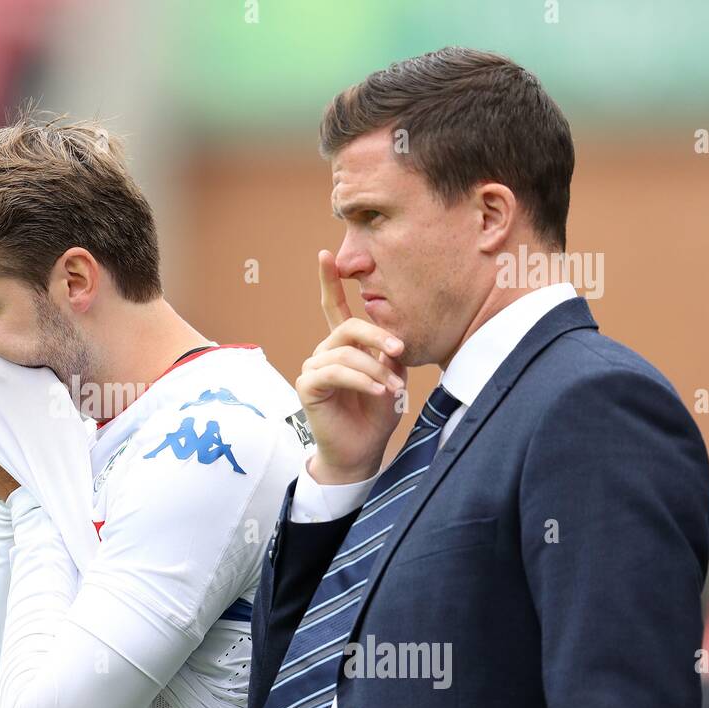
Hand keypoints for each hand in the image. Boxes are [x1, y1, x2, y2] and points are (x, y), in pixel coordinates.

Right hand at [296, 250, 407, 484]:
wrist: (361, 452)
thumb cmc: (375, 416)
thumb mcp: (391, 377)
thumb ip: (388, 353)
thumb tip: (392, 338)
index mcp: (343, 347)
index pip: (334, 308)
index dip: (329, 281)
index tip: (325, 254)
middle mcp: (324, 353)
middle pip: (347, 326)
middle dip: (377, 335)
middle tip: (400, 349)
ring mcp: (313, 368)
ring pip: (345, 352)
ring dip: (375, 368)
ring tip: (394, 388)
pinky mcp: (308, 386)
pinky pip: (335, 371)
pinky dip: (361, 380)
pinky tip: (378, 392)